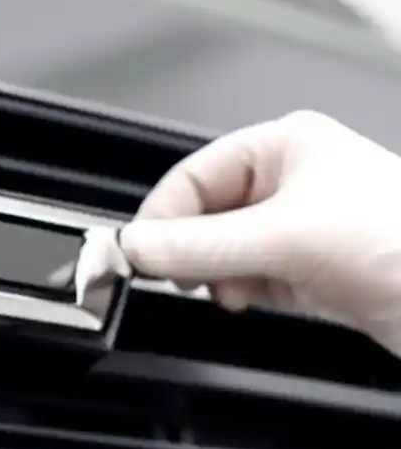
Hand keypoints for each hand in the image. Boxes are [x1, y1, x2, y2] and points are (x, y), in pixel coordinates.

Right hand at [121, 110, 400, 354]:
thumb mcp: (285, 238)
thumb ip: (201, 245)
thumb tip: (138, 245)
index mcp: (284, 147)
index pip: (193, 176)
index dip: (160, 215)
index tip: (136, 252)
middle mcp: (291, 183)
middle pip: (204, 215)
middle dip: (188, 249)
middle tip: (171, 275)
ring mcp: (301, 230)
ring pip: (224, 250)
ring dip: (213, 274)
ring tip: (219, 289)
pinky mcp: (312, 272)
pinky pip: (249, 278)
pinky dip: (236, 292)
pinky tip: (241, 301)